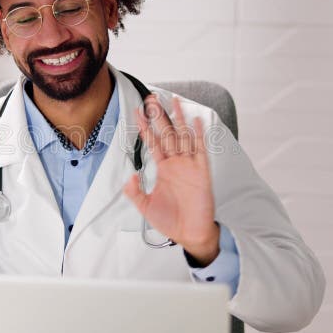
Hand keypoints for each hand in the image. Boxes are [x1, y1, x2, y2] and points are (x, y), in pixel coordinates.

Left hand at [123, 95, 219, 265]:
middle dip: (159, 116)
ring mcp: (189, 165)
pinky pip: (200, 149)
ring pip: (183, 136)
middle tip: (152, 98)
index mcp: (163, 169)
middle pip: (167, 133)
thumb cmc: (170, 220)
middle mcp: (175, 163)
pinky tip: (195, 121)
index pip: (153, 142)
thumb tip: (130, 176)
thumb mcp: (145, 206)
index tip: (138, 112)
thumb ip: (135, 192)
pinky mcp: (202, 171)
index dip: (145, 127)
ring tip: (173, 101)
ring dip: (178, 119)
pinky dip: (198, 135)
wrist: (190, 233)